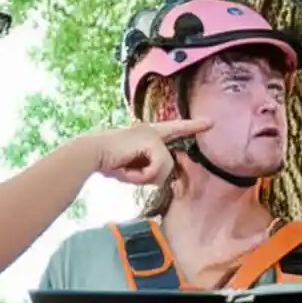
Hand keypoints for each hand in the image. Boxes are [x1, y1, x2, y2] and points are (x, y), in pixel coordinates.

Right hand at [92, 118, 212, 184]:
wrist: (90, 154)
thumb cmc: (107, 161)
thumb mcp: (133, 168)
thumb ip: (148, 170)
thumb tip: (164, 179)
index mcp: (147, 133)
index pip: (174, 129)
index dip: (192, 126)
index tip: (210, 122)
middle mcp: (152, 130)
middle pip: (167, 165)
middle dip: (148, 176)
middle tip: (125, 172)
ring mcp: (153, 134)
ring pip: (164, 168)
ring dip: (144, 176)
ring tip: (126, 170)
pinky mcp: (152, 141)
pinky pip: (159, 168)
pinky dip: (143, 175)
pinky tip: (128, 169)